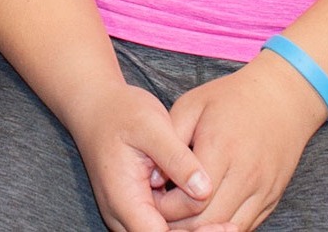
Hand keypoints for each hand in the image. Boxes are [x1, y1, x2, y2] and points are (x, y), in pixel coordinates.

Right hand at [65, 84, 220, 231]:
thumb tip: (204, 189)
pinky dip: (186, 225)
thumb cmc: (122, 112)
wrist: (95, 108)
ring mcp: (126, 215)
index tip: (226, 226)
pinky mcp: (136, 210)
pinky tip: (213, 215)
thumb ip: (176, 157)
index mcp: (122, 198)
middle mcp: (121, 215)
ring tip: (228, 224)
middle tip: (232, 227)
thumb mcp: (150, 125)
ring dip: (193, 231)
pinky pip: (161, 228)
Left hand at [159, 58, 326, 230]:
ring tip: (182, 213)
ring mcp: (263, 191)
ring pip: (227, 229)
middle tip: (162, 211)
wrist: (282, 98)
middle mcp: (246, 175)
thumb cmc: (230, 98)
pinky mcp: (272, 199)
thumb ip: (171, 143)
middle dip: (180, 223)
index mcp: (222, 149)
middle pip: (208, 222)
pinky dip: (221, 225)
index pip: (189, 199)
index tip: (152, 196)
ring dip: (201, 228)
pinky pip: (244, 225)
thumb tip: (154, 180)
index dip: (165, 206)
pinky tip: (205, 213)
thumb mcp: (192, 106)